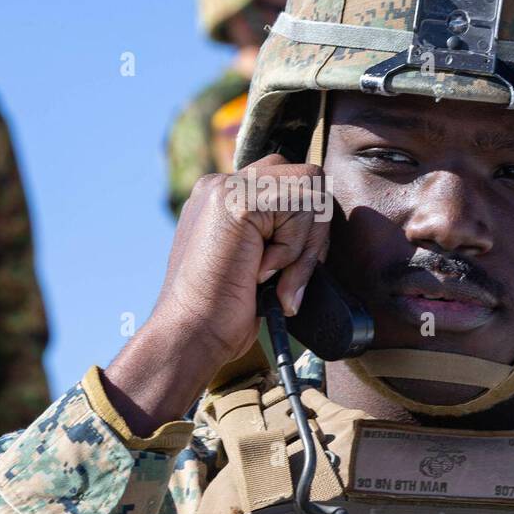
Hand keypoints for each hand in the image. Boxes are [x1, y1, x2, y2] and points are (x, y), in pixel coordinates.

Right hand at [105, 155, 330, 433]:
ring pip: (310, 188)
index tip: (290, 267)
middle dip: (313, 229)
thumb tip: (320, 219)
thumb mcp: (257, 261)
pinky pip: (301, 206)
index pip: (292, 182)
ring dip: (303, 242)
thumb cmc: (224, 311)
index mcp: (225, 197)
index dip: (305, 224)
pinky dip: (293, 247)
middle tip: (288, 275)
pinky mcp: (238, 198)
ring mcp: (228, 187)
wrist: (193, 333)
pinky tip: (260, 270)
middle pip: (306, 179)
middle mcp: (224, 185)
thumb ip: (277, 232)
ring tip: (269, 276)